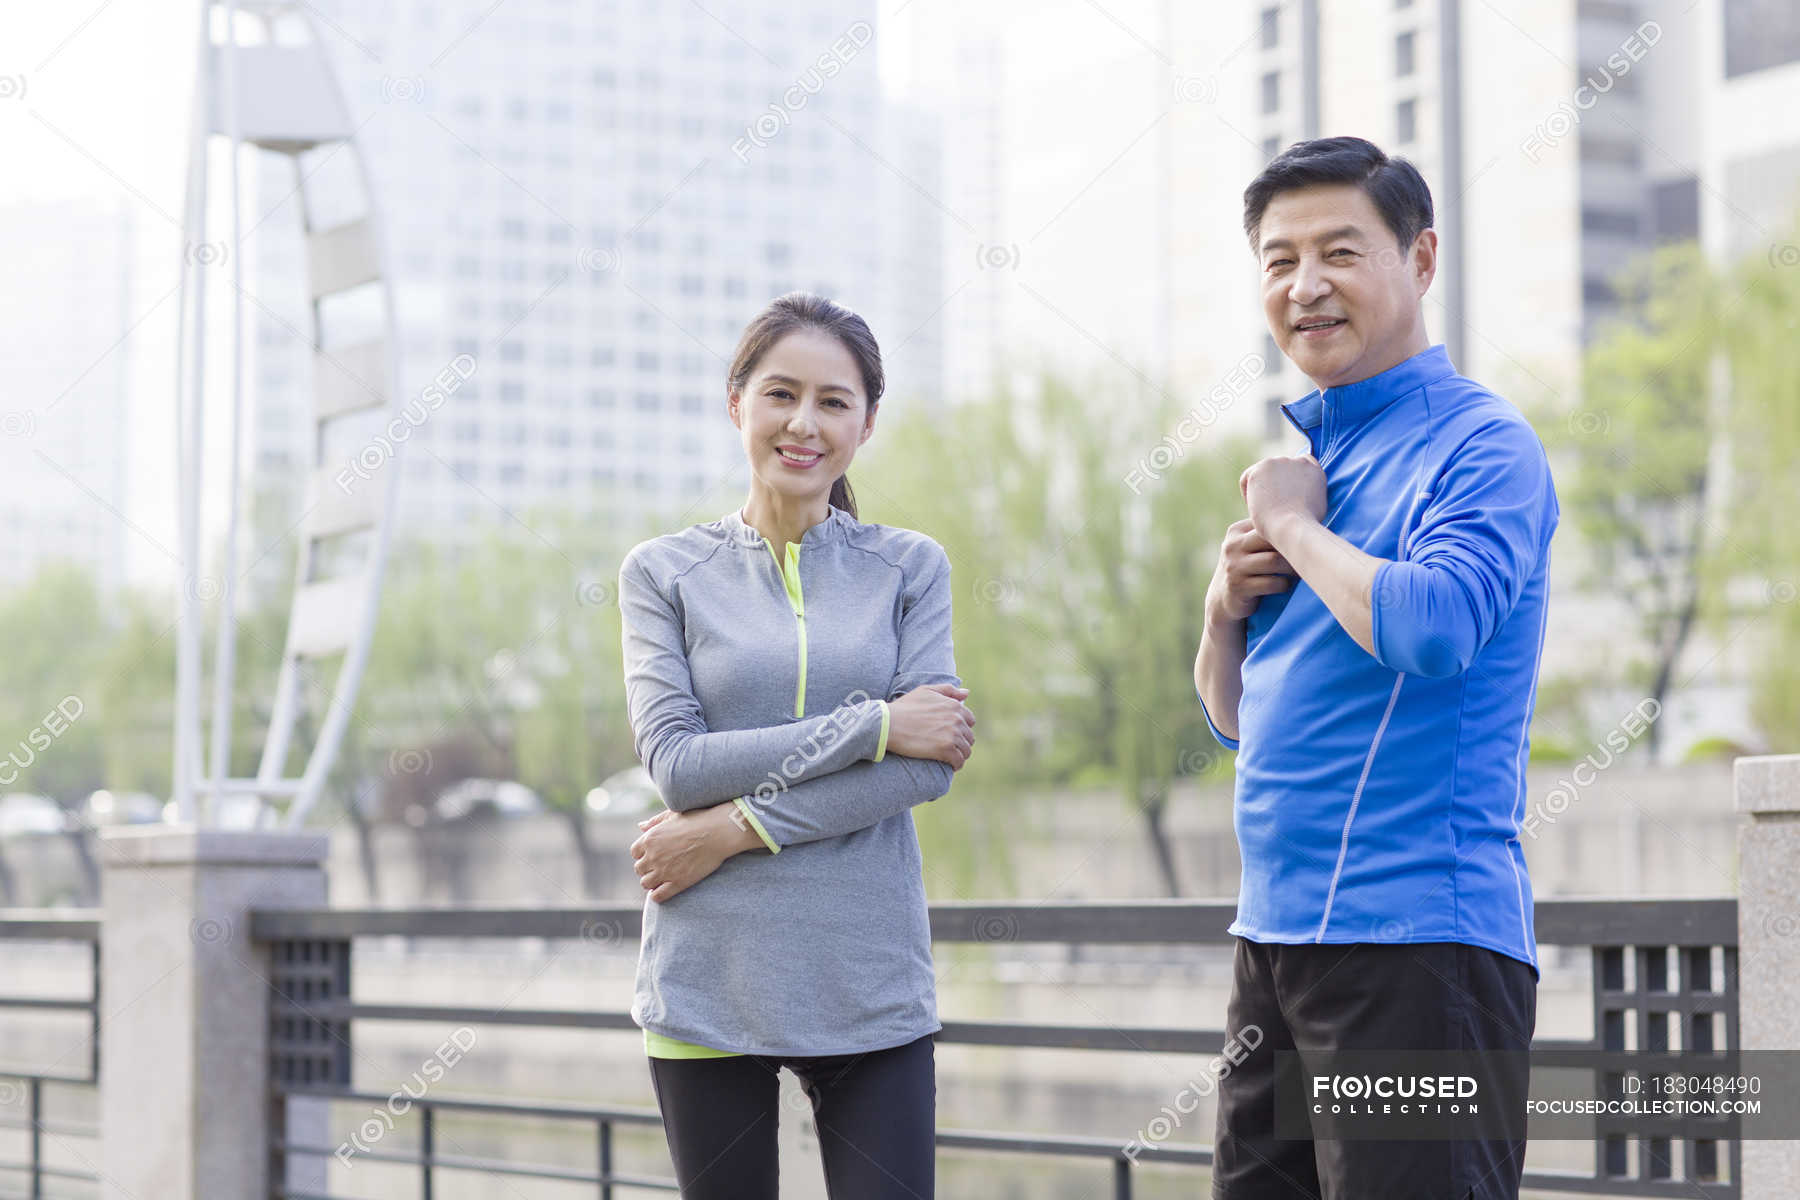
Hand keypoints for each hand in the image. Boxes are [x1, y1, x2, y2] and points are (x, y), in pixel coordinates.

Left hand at [630, 805, 759, 902]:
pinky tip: (663, 891)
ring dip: (652, 882)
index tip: (653, 855)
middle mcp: (653, 856)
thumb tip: (641, 826)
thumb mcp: (672, 815)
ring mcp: (664, 871)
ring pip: (646, 883)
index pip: (635, 852)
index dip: (643, 854)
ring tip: (662, 879)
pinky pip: (658, 896)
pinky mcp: (677, 883)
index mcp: (650, 838)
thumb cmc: (697, 819)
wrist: (718, 832)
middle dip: (648, 868)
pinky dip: (657, 895)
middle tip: (659, 867)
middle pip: (639, 869)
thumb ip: (654, 821)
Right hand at [886, 683, 975, 768]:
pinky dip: (955, 765)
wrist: (888, 723)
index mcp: (954, 705)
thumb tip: (967, 693)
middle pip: (969, 737)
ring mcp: (952, 734)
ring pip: (966, 750)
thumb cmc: (904, 707)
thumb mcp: (925, 691)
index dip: (961, 728)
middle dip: (960, 743)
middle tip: (947, 748)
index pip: (970, 721)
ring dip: (959, 755)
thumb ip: (948, 690)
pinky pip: (959, 761)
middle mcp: (957, 719)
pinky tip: (948, 766)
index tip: (950, 735)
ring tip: (947, 758)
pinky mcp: (945, 749)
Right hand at [1205, 518, 1297, 622]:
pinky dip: (1284, 584)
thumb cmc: (1247, 568)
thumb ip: (1266, 533)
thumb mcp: (1248, 546)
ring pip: (1274, 561)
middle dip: (1292, 547)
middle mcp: (1232, 546)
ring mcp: (1233, 567)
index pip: (1268, 523)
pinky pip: (1271, 582)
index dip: (1290, 530)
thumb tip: (1306, 519)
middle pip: (1272, 539)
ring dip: (1291, 568)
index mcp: (1236, 531)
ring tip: (1299, 571)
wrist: (1223, 599)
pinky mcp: (1238, 587)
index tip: (1306, 538)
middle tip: (1307, 555)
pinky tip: (1285, 586)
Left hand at [1239, 454, 1326, 539]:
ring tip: (1263, 511)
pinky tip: (1255, 507)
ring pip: (1263, 473)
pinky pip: (1247, 478)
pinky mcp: (1263, 467)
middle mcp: (1299, 462)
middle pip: (1279, 469)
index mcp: (1315, 471)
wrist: (1292, 526)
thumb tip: (1296, 494)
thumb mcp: (1314, 509)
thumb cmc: (1302, 527)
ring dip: (1261, 490)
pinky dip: (1248, 493)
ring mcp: (1281, 462)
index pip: (1303, 462)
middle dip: (1274, 485)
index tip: (1283, 495)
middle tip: (1271, 508)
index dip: (1290, 477)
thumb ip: (1307, 495)